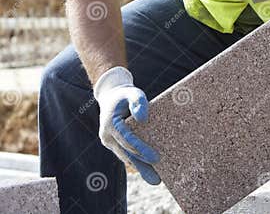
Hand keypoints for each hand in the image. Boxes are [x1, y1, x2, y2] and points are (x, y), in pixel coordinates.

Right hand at [93, 66, 160, 183]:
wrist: (112, 97)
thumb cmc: (125, 95)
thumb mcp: (133, 92)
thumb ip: (138, 102)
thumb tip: (142, 119)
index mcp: (111, 123)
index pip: (128, 140)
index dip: (142, 149)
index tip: (155, 158)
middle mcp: (107, 136)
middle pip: (127, 153)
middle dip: (143, 165)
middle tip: (158, 178)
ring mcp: (109, 142)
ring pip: (126, 157)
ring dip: (140, 168)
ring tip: (155, 180)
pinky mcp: (113, 144)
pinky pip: (125, 154)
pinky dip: (136, 161)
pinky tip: (148, 169)